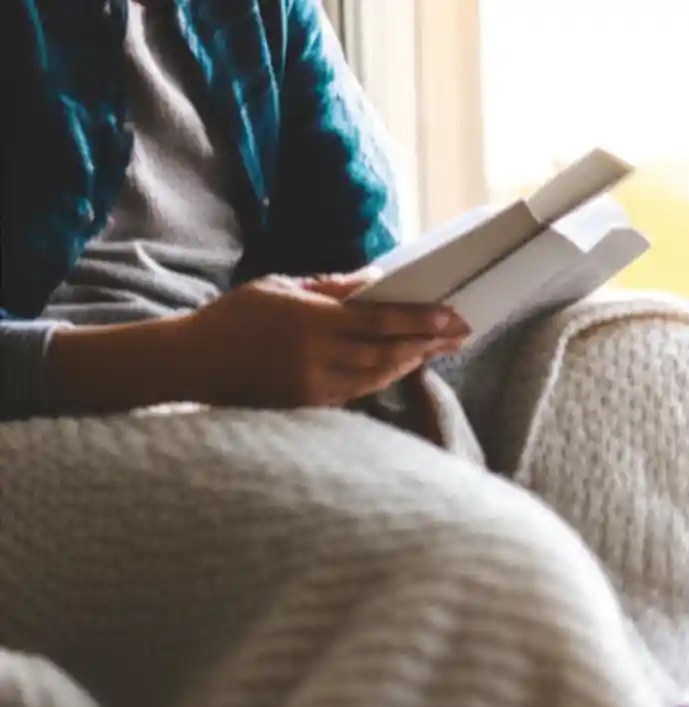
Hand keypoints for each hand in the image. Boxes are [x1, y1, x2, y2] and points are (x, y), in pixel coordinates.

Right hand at [179, 272, 469, 407]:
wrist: (191, 364)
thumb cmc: (235, 317)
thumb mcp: (281, 287)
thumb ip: (330, 288)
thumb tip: (375, 281)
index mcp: (311, 320)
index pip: (380, 320)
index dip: (420, 319)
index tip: (452, 316)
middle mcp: (317, 356)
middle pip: (388, 352)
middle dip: (428, 342)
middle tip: (461, 334)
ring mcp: (313, 386)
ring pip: (378, 375)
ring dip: (412, 361)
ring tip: (439, 348)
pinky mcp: (307, 406)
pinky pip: (358, 392)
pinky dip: (384, 377)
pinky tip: (402, 367)